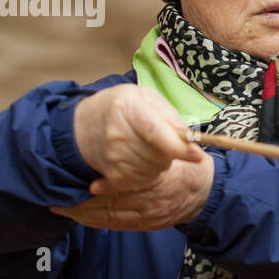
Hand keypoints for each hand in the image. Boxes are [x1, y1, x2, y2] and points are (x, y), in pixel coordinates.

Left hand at [50, 154, 215, 230]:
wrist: (203, 191)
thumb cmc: (182, 164)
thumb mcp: (175, 147)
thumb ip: (153, 141)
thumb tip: (121, 136)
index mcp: (159, 181)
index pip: (127, 187)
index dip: (105, 189)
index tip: (88, 185)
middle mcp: (152, 202)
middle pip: (112, 206)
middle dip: (82, 204)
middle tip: (57, 200)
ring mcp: (149, 216)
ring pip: (110, 218)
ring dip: (83, 215)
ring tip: (60, 208)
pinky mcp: (146, 225)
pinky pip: (116, 225)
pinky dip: (95, 222)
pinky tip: (79, 216)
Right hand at [72, 84, 204, 192]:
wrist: (81, 127)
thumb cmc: (120, 108)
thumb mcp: (145, 99)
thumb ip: (170, 116)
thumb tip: (190, 137)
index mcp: (128, 108)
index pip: (156, 132)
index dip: (179, 146)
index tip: (198, 154)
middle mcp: (117, 134)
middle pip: (160, 154)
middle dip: (171, 150)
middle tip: (162, 138)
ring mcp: (113, 157)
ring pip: (156, 169)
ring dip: (161, 161)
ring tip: (147, 145)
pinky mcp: (114, 175)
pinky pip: (145, 180)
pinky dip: (150, 171)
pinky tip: (139, 157)